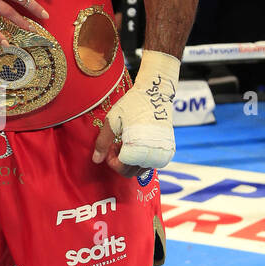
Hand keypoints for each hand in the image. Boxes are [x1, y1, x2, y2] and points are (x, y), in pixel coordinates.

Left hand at [92, 50, 179, 172]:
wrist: (155, 93)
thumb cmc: (131, 105)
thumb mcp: (112, 123)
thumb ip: (102, 143)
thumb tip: (96, 160)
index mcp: (138, 149)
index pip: (122, 168)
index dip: (111, 160)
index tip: (109, 146)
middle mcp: (153, 154)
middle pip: (131, 172)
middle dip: (120, 162)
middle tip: (116, 144)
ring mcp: (162, 153)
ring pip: (142, 170)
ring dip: (130, 161)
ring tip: (126, 143)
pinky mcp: (168, 149)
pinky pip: (152, 163)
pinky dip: (141, 159)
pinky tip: (136, 143)